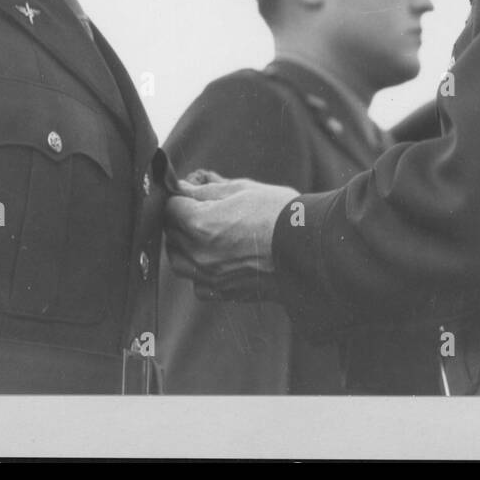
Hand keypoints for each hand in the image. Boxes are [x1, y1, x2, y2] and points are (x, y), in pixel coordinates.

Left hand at [165, 171, 299, 301]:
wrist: (309, 248)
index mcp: (200, 224)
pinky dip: (200, 272)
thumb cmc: (279, 213)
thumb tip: (185, 188)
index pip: (171, 207)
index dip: (180, 197)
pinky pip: (198, 284)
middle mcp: (199, 254)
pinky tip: (216, 259)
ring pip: (178, 261)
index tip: (190, 194)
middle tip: (200, 209)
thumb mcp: (241, 189)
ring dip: (184, 245)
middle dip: (180, 219)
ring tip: (205, 233)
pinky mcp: (225, 291)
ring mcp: (211, 276)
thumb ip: (206, 190)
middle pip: (171, 234)